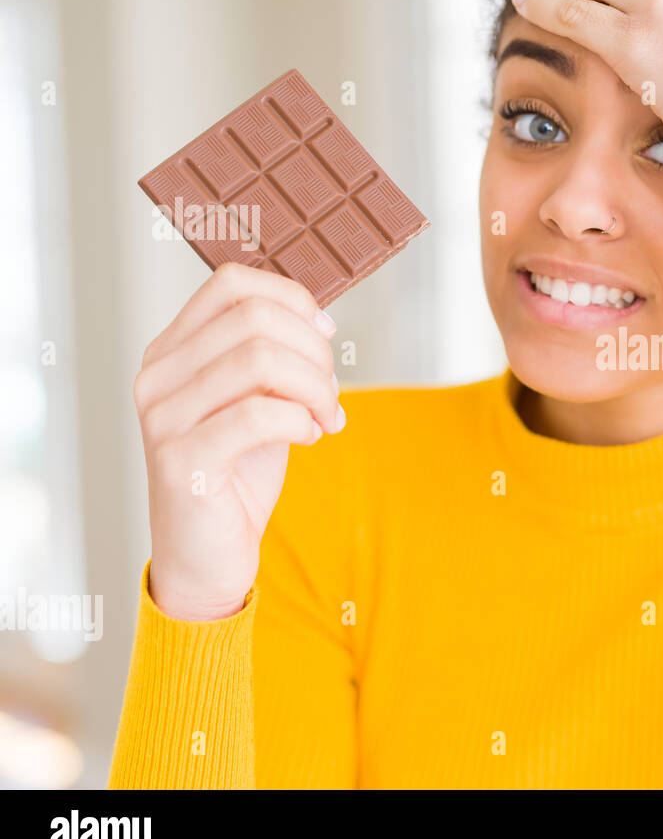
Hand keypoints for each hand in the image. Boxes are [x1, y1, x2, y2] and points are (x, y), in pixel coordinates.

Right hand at [133, 263, 345, 619]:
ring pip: (260, 360)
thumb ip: (274, 358)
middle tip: (330, 392)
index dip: (292, 299)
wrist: (207, 555)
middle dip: (314, 351)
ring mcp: (163, 418)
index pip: (231, 283)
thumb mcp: (257, 401)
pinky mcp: (182, 461)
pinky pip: (260, 415)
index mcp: (172, 351)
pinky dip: (301, 421)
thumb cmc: (236, 474)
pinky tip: (309, 437)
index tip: (325, 336)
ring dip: (315, 387)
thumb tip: (320, 323)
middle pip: (255, 318)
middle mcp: (157, 376)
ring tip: (325, 416)